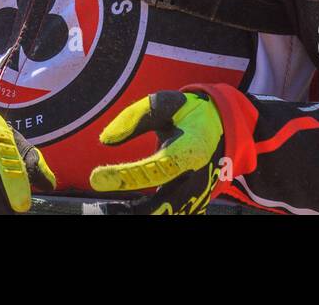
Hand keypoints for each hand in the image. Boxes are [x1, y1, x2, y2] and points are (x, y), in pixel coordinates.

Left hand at [89, 91, 224, 214]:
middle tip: (98, 207)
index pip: (155, 169)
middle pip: (161, 207)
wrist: (222, 128)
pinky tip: (125, 210)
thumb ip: (135, 118)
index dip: (125, 177)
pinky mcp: (194, 205)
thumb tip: (105, 140)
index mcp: (189, 151)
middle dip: (130, 210)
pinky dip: (149, 214)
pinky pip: (170, 215)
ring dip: (137, 213)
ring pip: (166, 215)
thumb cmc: (188, 114)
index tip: (96, 178)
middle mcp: (194, 178)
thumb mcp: (164, 103)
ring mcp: (196, 195)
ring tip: (108, 209)